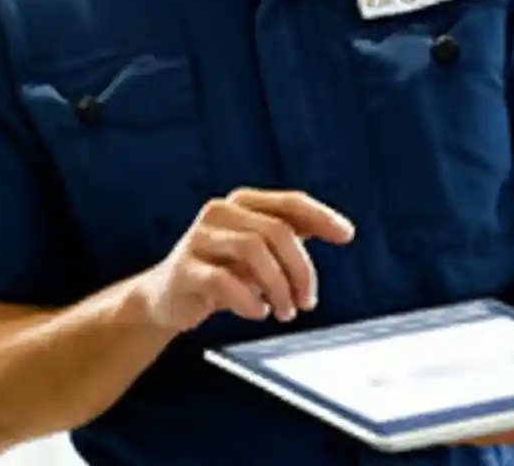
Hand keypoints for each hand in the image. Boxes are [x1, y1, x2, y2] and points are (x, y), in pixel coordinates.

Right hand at [133, 188, 354, 332]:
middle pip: (277, 231)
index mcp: (240, 204)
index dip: (321, 216)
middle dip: (301, 269)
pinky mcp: (185, 270)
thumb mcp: (258, 253)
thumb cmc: (220, 272)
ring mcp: (198, 239)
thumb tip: (340, 229)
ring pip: (253, 251)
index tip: (347, 235)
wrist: (166, 300)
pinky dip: (250, 301)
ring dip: (279, 287)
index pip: (288, 202)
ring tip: (285, 312)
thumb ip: (291, 237)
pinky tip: (257, 312)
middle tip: (307, 301)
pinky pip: (225, 281)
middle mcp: (218, 213)